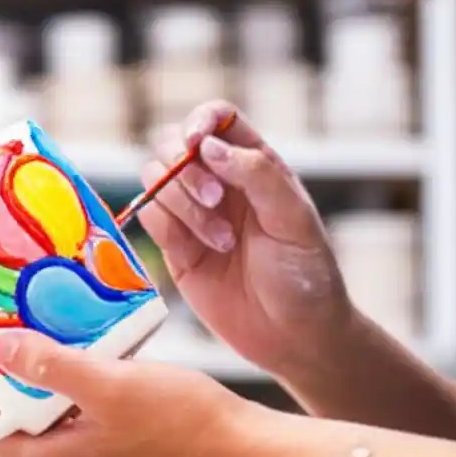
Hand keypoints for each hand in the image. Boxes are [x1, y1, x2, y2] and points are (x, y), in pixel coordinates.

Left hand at [0, 329, 260, 456]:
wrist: (248, 455)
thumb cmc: (183, 426)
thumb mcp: (107, 384)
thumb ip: (48, 365)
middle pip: (24, 418)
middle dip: (25, 371)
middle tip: (29, 326)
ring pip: (58, 412)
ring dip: (60, 372)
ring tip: (67, 330)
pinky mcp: (124, 451)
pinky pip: (89, 412)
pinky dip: (89, 381)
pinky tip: (105, 350)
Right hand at [141, 101, 353, 377]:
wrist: (293, 338)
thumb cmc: (307, 276)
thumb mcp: (295, 220)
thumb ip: (257, 175)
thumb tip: (209, 146)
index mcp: (255, 165)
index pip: (217, 118)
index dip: (199, 120)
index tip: (196, 142)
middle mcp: (219, 182)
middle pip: (172, 143)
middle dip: (185, 169)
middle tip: (216, 202)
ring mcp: (192, 214)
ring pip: (154, 178)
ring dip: (180, 205)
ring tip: (220, 242)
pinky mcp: (173, 246)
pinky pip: (148, 217)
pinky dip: (165, 229)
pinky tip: (198, 254)